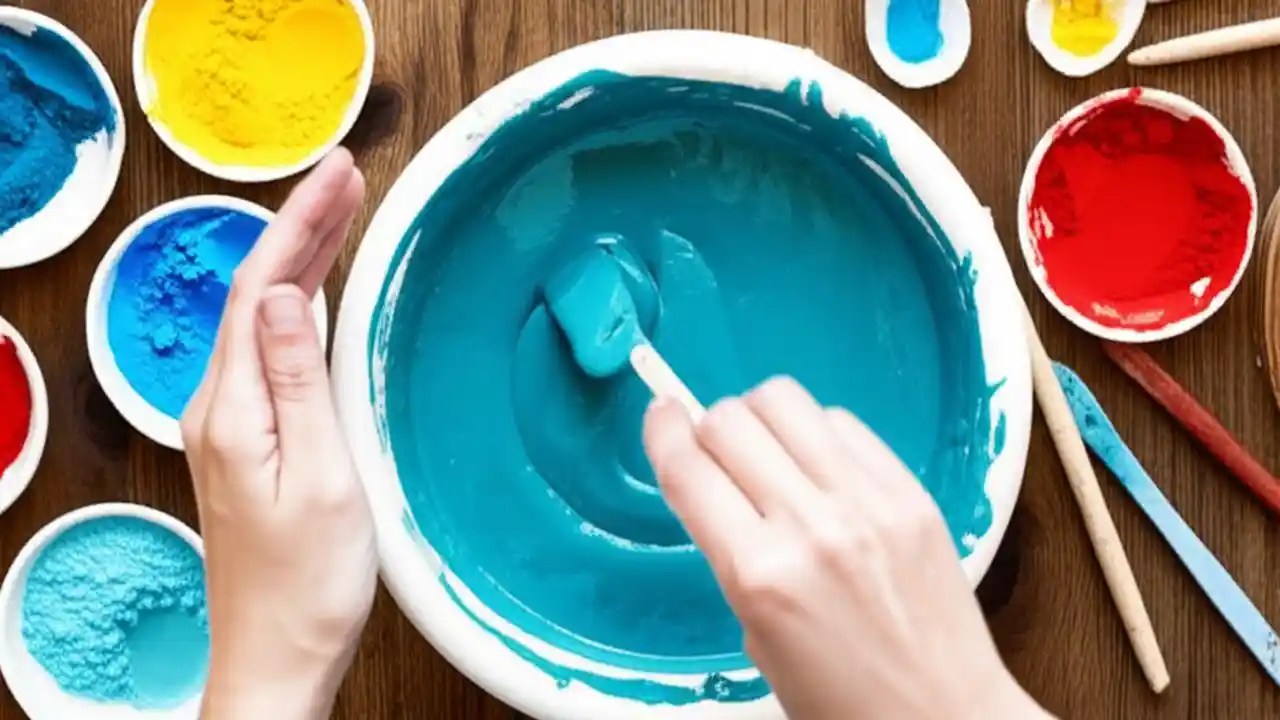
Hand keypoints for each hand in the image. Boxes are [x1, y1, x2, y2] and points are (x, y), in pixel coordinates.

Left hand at [181, 149, 375, 718]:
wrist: (280, 656)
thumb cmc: (309, 582)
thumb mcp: (319, 476)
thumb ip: (296, 381)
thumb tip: (275, 296)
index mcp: (233, 410)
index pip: (258, 288)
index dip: (300, 224)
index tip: (340, 174)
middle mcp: (219, 407)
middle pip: (255, 292)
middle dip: (303, 227)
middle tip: (350, 174)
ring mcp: (229, 424)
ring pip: (261, 316)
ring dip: (300, 259)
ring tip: (340, 210)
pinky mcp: (247, 440)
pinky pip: (268, 350)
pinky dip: (297, 304)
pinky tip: (315, 289)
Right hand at [643, 377, 1049, 719]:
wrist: (943, 716)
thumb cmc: (843, 699)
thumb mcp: (756, 636)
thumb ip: (734, 557)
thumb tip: (720, 485)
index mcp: (759, 576)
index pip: (688, 470)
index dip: (661, 432)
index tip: (660, 415)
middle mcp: (810, 527)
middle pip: (729, 420)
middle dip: (708, 427)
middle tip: (714, 450)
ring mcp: (867, 503)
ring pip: (785, 400)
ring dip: (760, 415)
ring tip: (767, 448)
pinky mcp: (910, 492)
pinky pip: (844, 423)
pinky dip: (817, 431)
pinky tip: (819, 465)